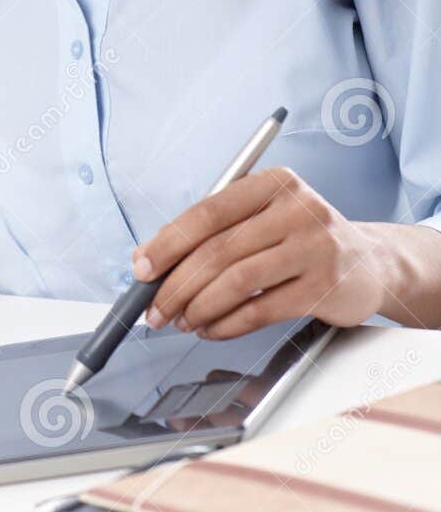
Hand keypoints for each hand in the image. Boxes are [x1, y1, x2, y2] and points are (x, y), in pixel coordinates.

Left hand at [132, 166, 391, 338]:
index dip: (167, 243)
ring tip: (182, 321)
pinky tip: (211, 329)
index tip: (141, 268)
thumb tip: (152, 260)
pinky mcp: (324, 287)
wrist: (371, 263)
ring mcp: (314, 247)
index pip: (208, 211)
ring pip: (238, 281)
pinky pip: (261, 309)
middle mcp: (297, 209)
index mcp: (274, 182)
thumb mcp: (266, 216)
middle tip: (155, 309)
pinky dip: (227, 324)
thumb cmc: (301, 238)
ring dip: (199, 307)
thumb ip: (216, 231)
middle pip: (219, 250)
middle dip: (176, 285)